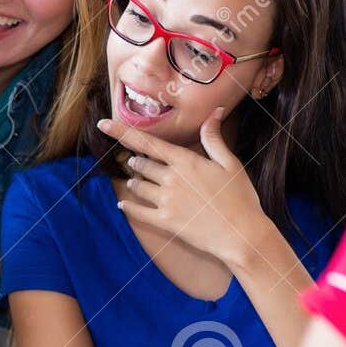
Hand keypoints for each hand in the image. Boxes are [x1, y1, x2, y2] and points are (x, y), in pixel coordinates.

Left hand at [98, 108, 271, 269]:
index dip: (122, 132)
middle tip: (138, 163)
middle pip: (141, 165)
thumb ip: (214, 138)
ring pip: (137, 186)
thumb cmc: (240, 197)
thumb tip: (215, 112)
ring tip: (136, 182)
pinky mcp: (164, 222)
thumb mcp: (230, 163)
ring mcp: (166, 201)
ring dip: (135, 183)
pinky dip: (128, 207)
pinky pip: (137, 212)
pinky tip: (123, 205)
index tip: (102, 124)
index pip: (147, 142)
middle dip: (137, 163)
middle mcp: (171, 179)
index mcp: (185, 161)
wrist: (242, 234)